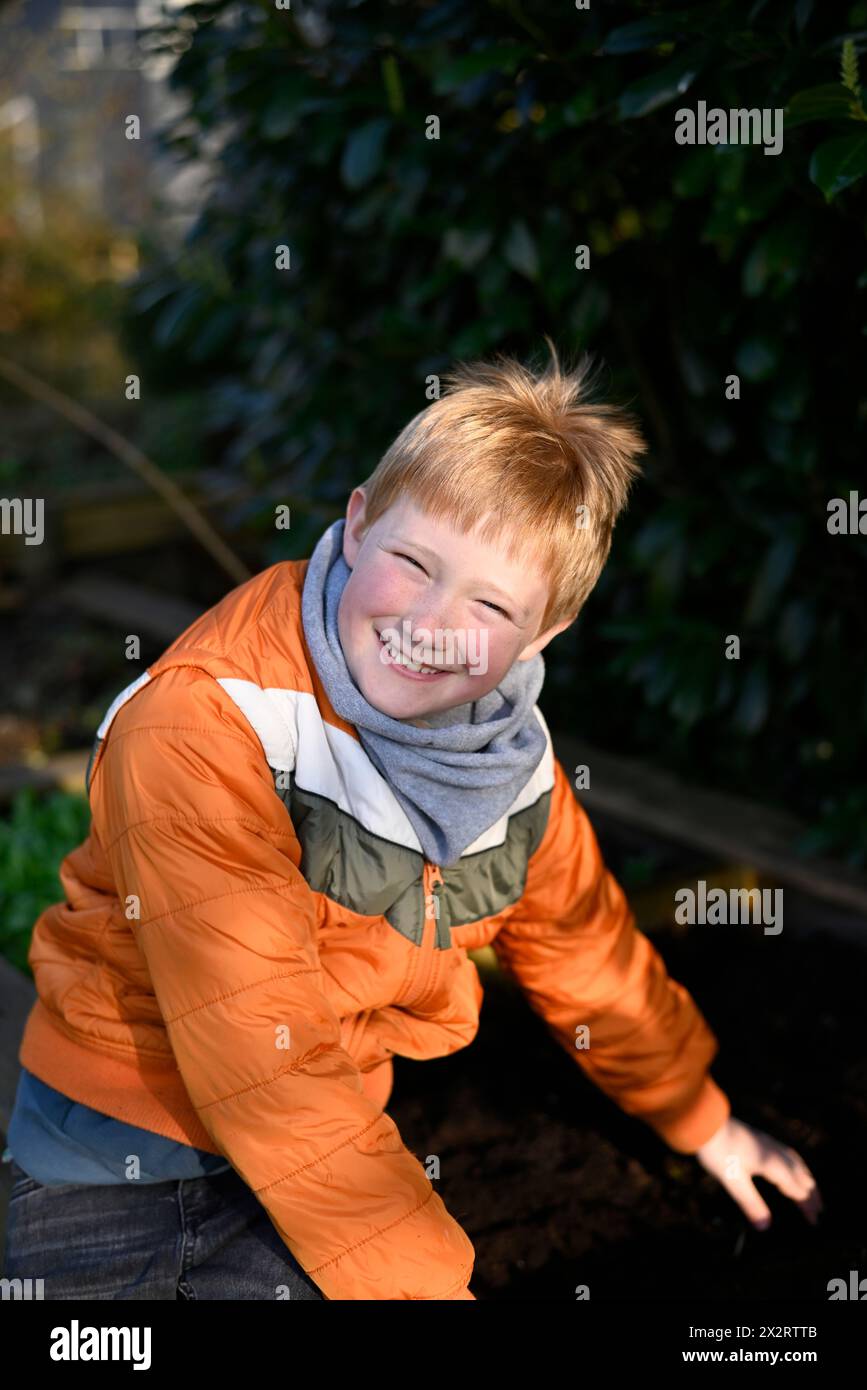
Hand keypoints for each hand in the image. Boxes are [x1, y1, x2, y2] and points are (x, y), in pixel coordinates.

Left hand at [693, 1116, 822, 1229]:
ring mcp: (768, 1142)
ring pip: (795, 1161)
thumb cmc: (718, 1152)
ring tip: (811, 1187)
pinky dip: (795, 1163)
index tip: (814, 1222)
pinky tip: (788, 1163)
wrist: (705, 1122)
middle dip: (811, 1193)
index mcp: (773, 1164)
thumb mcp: (733, 1181)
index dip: (806, 1206)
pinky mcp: (759, 1137)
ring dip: (805, 1177)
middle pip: (801, 1175)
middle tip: (820, 1210)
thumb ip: (751, 1204)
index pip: (797, 1190)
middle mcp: (775, 1152)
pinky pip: (786, 1152)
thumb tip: (766, 1228)